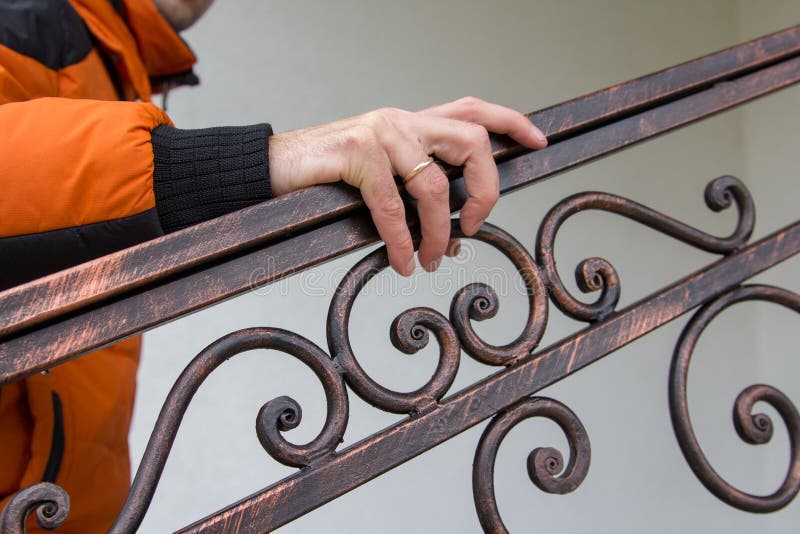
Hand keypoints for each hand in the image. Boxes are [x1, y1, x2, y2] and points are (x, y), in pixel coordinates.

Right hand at [268, 97, 546, 275]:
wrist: (274, 166)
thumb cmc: (329, 175)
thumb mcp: (380, 173)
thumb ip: (414, 188)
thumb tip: (449, 234)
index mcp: (413, 123)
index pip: (473, 109)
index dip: (512, 122)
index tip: (539, 141)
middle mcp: (403, 121)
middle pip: (473, 142)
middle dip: (486, 191)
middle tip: (472, 228)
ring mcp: (381, 133)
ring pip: (434, 186)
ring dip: (437, 234)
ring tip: (429, 261)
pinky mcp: (357, 153)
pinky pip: (393, 207)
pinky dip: (400, 241)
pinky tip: (400, 261)